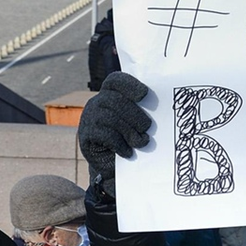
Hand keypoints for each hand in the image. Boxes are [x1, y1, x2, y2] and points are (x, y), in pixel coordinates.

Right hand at [78, 73, 151, 195]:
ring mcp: (89, 118)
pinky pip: (105, 135)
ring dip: (130, 131)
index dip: (130, 85)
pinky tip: (128, 152)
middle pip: (115, 100)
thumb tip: (159, 112)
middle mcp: (97, 102)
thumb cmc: (128, 138)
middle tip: (148, 127)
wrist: (110, 164)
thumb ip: (141, 111)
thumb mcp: (134, 122)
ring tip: (142, 142)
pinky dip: (120, 144)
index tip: (145, 94)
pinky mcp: (85, 136)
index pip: (116, 81)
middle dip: (135, 114)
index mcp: (110, 94)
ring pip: (111, 118)